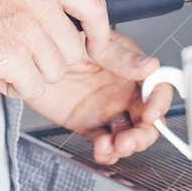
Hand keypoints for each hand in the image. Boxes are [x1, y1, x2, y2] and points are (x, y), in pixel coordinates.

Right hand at [0, 0, 114, 99]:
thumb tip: (50, 13)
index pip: (94, 9)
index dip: (100, 34)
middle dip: (51, 62)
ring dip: (31, 76)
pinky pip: (31, 87)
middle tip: (25, 58)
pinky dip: (16, 88)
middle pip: (72, 52)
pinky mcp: (10, 57)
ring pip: (53, 73)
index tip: (96, 47)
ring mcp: (28, 30)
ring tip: (4, 62)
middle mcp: (43, 3)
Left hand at [0, 29, 175, 164]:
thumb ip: (121, 57)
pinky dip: (107, 151)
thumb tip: (151, 66)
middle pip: (147, 119)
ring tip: (113, 145)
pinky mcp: (89, 125)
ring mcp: (107, 110)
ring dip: (126, 145)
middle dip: (143, 134)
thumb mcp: (93, 44)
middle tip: (129, 138)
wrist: (32, 53)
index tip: (150, 114)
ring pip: (128, 134)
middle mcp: (123, 91)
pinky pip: (105, 143)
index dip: (159, 103)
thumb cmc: (63, 38)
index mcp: (131, 69)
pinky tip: (102, 148)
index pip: (157, 87)